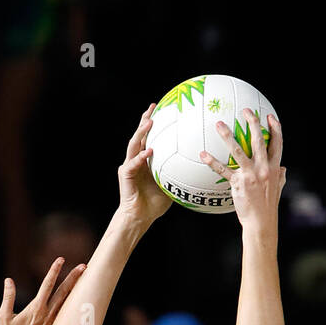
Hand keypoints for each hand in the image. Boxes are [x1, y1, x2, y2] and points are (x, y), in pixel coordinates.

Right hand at [0, 258, 84, 324]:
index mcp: (36, 309)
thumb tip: (8, 280)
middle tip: (84, 266)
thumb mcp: (3, 317)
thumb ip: (8, 297)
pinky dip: (72, 307)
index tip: (61, 259)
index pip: (47, 284)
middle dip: (74, 278)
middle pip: (64, 292)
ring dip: (76, 291)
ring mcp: (53, 324)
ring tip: (85, 282)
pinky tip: (77, 303)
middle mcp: (48, 315)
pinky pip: (65, 316)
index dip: (54, 270)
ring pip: (68, 303)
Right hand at [117, 105, 172, 228]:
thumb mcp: (172, 185)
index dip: (153, 123)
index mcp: (145, 160)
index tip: (162, 109)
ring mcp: (129, 166)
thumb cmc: (155, 203)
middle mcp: (135, 160)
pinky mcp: (125, 175)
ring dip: (141, 133)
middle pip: (139, 135)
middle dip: (145, 120)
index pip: (148, 137)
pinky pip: (134, 163)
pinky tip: (150, 150)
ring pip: (134, 145)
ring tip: (150, 122)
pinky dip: (141, 157)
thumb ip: (180, 173)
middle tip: (153, 107)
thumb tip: (200, 166)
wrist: (139, 217)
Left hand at [201, 110, 285, 229]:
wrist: (261, 222)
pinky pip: (223, 170)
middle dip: (253, 123)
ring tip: (219, 124)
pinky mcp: (238, 184)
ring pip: (239, 151)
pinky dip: (212, 162)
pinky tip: (203, 154)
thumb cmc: (268, 206)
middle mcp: (264, 168)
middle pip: (259, 141)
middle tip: (245, 110)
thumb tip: (283, 168)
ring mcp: (251, 175)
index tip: (270, 117)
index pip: (278, 143)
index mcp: (274, 167)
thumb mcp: (278, 188)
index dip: (275, 128)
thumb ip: (280, 176)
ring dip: (228, 136)